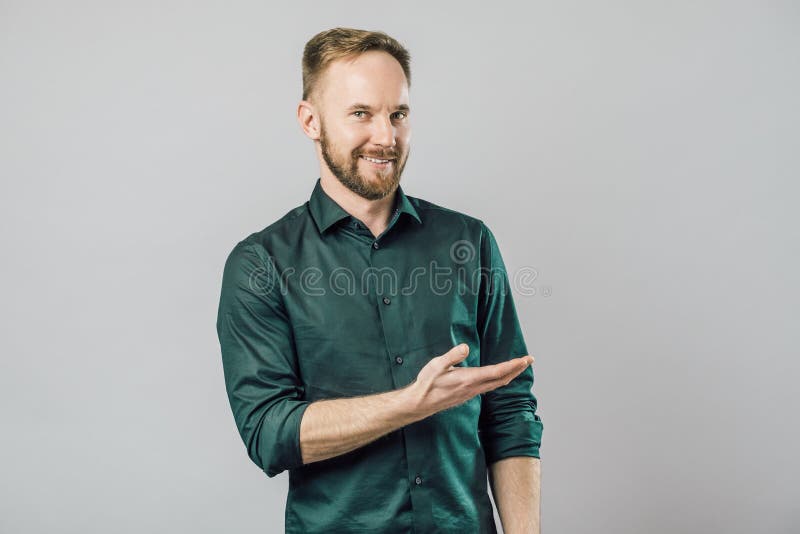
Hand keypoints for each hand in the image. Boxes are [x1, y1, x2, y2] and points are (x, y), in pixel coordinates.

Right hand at [405, 343, 533, 418]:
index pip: (497, 372)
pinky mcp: (469, 394)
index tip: (526, 359)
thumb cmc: (427, 383)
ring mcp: (472, 393)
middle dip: (517, 369)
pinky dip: (500, 380)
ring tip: (519, 366)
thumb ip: (452, 356)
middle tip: (529, 360)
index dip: (513, 365)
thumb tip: (466, 347)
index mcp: (469, 379)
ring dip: (510, 375)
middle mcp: (474, 387)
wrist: (421, 403)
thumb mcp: (436, 365)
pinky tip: (500, 376)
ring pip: (497, 384)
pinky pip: (490, 387)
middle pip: (502, 379)